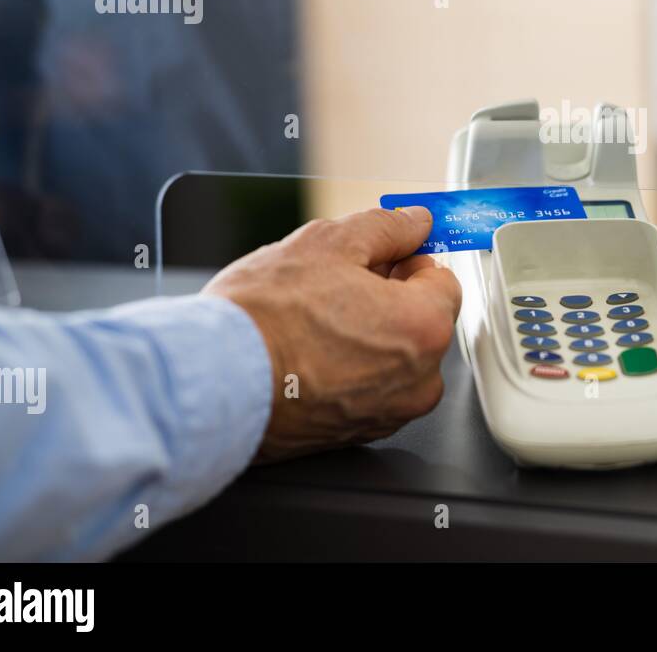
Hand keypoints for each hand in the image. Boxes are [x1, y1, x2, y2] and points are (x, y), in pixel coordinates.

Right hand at [202, 206, 461, 462]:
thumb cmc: (264, 318)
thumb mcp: (329, 243)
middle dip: (390, 299)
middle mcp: (418, 381)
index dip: (408, 261)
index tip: (383, 257)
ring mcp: (388, 415)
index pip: (443, 281)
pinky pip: (369, 390)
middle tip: (339, 284)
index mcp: (424, 329)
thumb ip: (387, 228)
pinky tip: (311, 353)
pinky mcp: (355, 435)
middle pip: (421, 322)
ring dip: (370, 335)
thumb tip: (414, 222)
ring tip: (318, 320)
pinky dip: (351, 371)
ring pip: (395, 359)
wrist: (212, 381)